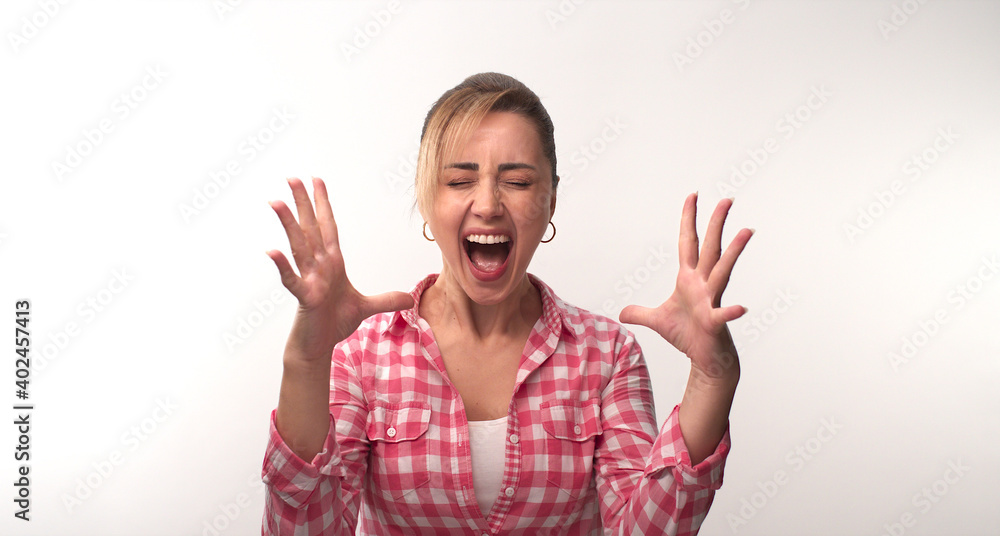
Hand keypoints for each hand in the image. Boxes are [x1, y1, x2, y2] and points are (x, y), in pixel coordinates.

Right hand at [267, 177, 413, 358]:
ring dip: (288, 225)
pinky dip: (283, 266)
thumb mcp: (367, 308)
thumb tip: (409, 297)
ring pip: (298, 247)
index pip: (327, 227)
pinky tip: (271, 250)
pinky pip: (292, 280)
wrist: (320, 346)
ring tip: (277, 202)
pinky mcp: (305, 298)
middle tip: (293, 178)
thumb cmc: (335, 323)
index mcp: (332, 263)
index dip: (323, 204)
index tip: (317, 181)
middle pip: (310, 229)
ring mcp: (310, 280)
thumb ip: (387, 300)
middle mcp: (319, 266)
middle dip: (303, 203)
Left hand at [619, 193, 752, 383]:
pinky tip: (740, 308)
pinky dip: (731, 312)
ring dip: (734, 252)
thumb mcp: (657, 321)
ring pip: (722, 272)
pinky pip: (723, 315)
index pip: (687, 243)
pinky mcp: (714, 323)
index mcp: (689, 279)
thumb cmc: (688, 336)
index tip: (692, 196)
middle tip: (726, 200)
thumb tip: (622, 312)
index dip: (688, 220)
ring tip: (746, 231)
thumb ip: (639, 314)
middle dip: (716, 224)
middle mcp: (703, 285)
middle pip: (710, 248)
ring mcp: (711, 301)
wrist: (705, 360)